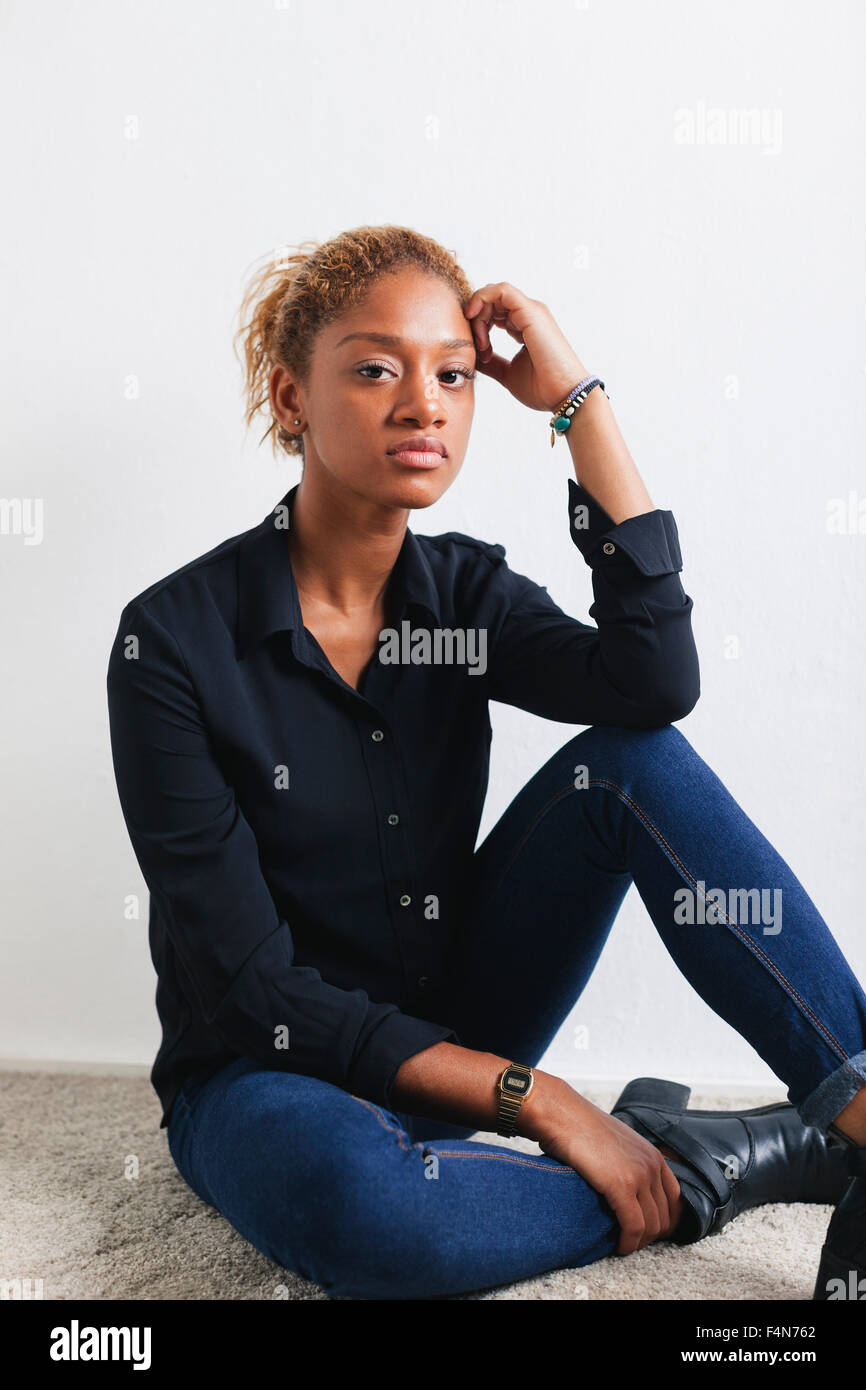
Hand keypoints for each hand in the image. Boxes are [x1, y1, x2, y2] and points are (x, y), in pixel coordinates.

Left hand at [464, 281, 588, 412]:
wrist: (563, 395)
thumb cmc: (542, 387)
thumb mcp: (507, 372)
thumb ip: (491, 362)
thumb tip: (472, 357)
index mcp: (524, 325)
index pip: (495, 311)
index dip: (479, 325)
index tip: (479, 352)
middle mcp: (528, 314)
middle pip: (492, 301)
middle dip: (476, 320)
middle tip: (479, 348)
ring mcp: (531, 311)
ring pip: (494, 294)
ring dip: (479, 314)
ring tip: (482, 343)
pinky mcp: (531, 311)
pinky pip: (501, 290)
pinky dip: (482, 298)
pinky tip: (475, 316)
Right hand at [535, 1087, 681, 1254]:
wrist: (561, 1114)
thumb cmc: (580, 1128)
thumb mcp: (616, 1142)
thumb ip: (629, 1161)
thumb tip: (626, 1186)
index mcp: (653, 1155)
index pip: (675, 1199)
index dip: (665, 1221)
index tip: (649, 1231)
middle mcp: (652, 1165)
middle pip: (666, 1216)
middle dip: (651, 1236)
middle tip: (633, 1242)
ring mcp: (639, 1175)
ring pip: (652, 1226)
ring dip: (639, 1242)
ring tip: (624, 1245)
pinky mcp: (621, 1186)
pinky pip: (634, 1226)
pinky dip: (628, 1243)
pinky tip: (618, 1247)